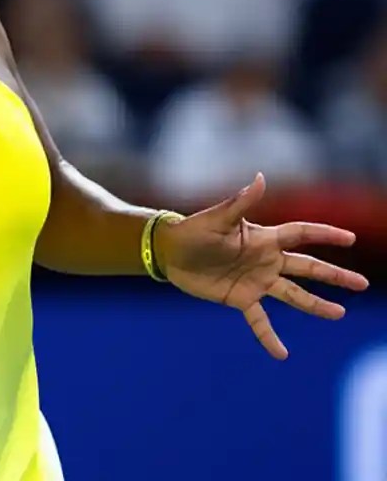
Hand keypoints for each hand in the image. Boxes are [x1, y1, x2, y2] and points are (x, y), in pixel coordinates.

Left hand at [156, 173, 369, 359]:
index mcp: (263, 238)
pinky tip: (282, 354)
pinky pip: (260, 321)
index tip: (350, 238)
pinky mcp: (240, 299)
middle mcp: (266, 261)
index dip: (325, 235)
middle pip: (307, 268)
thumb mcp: (217, 218)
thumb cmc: (193, 231)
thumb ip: (241, 202)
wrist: (170, 252)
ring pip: (293, 295)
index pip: (301, 234)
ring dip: (316, 305)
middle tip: (362, 285)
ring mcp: (256, 281)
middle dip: (334, 276)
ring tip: (339, 313)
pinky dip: (269, 337)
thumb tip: (261, 177)